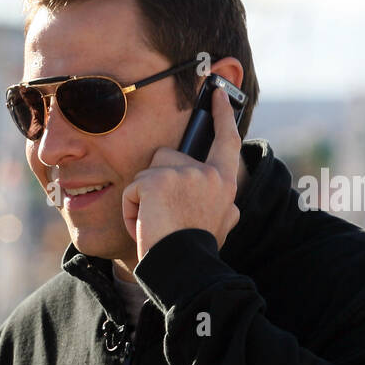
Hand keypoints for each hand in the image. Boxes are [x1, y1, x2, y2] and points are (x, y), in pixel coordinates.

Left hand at [121, 86, 241, 259]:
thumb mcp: (221, 226)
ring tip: (155, 224)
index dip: (223, 117)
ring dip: (143, 199)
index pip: (226, 142)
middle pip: (167, 158)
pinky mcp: (159, 180)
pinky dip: (130, 211)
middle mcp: (209, 174)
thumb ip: (224, 208)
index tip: (219, 95)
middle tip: (163, 218)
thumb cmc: (196, 254)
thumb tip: (234, 206)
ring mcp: (184, 174)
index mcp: (225, 184)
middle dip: (156, 184)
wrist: (184, 269)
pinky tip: (143, 227)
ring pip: (147, 174)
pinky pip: (132, 190)